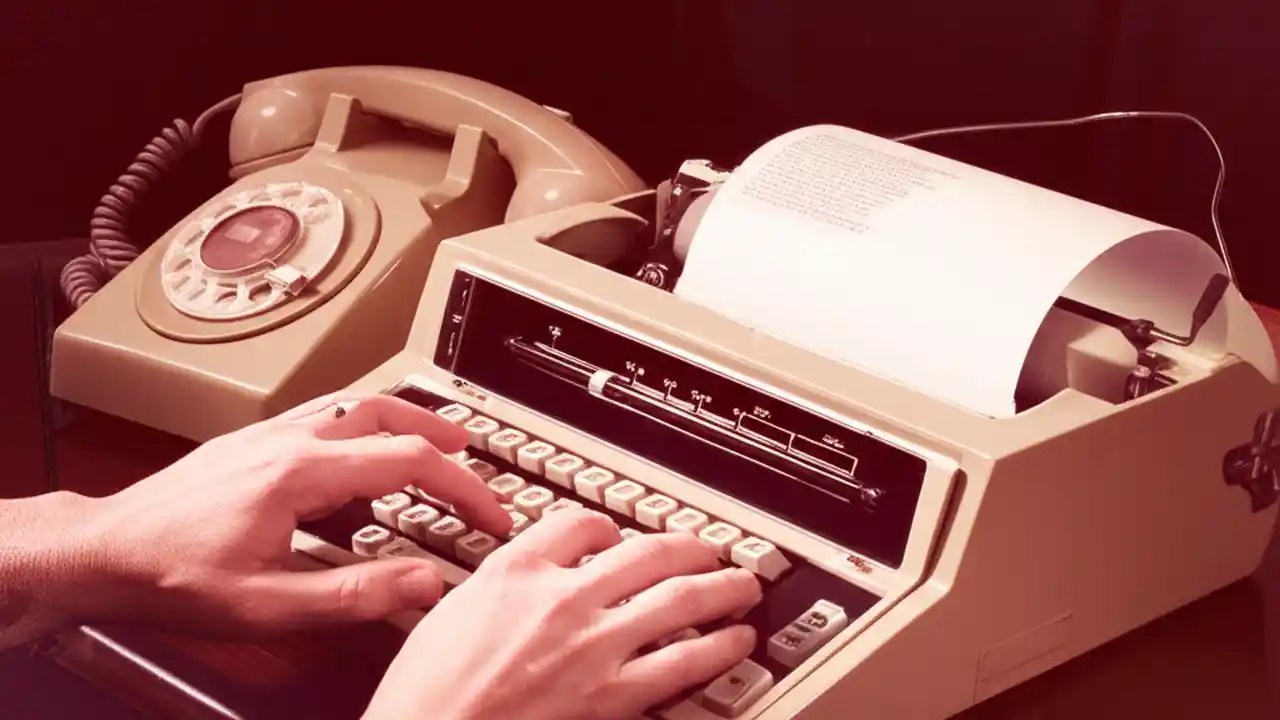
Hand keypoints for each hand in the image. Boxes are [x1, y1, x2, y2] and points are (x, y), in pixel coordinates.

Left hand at [29, 392, 511, 638]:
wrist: (103, 551)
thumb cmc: (171, 576)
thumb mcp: (266, 606)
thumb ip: (353, 595)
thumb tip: (423, 583)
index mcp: (301, 474)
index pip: (409, 462)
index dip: (463, 487)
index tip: (490, 513)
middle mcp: (288, 441)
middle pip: (389, 414)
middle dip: (444, 435)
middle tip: (476, 460)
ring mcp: (268, 434)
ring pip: (356, 402)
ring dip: (406, 416)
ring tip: (437, 436)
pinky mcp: (252, 440)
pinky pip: (325, 411)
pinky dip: (365, 417)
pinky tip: (365, 439)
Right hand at [365, 508, 762, 719]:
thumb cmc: (426, 696)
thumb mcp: (447, 613)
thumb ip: (496, 586)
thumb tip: (519, 581)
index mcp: (516, 570)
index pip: (580, 523)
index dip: (610, 526)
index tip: (620, 536)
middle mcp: (562, 598)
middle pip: (647, 552)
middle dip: (689, 547)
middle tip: (709, 549)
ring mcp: (593, 646)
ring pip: (679, 598)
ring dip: (721, 588)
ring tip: (741, 586)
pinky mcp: (611, 697)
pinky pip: (682, 663)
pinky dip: (718, 647)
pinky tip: (734, 640)